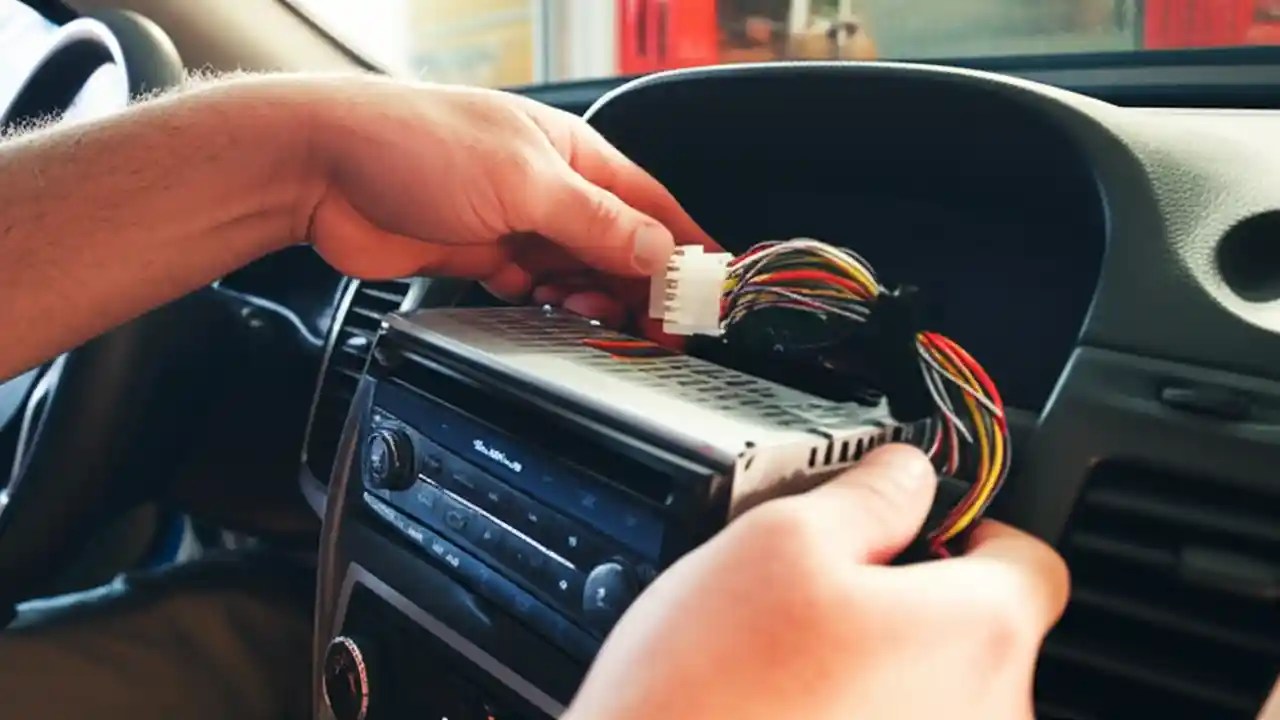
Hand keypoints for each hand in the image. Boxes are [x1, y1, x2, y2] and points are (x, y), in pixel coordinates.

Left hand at [299, 77, 716, 334]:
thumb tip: (659, 252)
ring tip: (585, 316)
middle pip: (621, 249)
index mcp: (574, 155)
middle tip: (653, 332)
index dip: (685, 253)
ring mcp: (516, 223)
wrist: (321, 168)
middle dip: (640, 291)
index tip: (705, 298)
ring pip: (579, 275)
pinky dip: (546, 310)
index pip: (653, 208)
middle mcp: (551, 188)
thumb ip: (595, 222)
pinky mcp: (481, 256)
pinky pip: (533, 292)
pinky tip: (547, 315)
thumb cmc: (414, 143)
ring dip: (591, 302)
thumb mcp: (523, 181)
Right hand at [566, 445, 1069, 719]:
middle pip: (980, 634)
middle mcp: (990, 717)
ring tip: (792, 666)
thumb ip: (869, 494)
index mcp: (978, 637)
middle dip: (913, 604)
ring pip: (936, 693)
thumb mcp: (778, 542)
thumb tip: (908, 474)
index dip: (970, 530)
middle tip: (823, 598)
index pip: (1031, 560)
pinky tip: (793, 714)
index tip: (916, 531)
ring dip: (883, 669)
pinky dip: (861, 719)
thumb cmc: (709, 697)